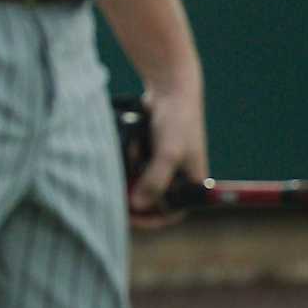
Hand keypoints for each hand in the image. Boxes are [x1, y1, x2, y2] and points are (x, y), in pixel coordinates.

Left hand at [130, 81, 207, 229]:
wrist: (171, 88)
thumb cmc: (177, 122)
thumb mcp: (167, 154)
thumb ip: (154, 181)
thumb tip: (137, 206)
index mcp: (193, 183)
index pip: (172, 213)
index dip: (150, 218)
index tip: (129, 215)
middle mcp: (179, 177)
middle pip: (150, 199)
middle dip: (132, 192)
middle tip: (115, 190)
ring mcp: (163, 164)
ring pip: (138, 181)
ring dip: (130, 172)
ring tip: (133, 152)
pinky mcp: (150, 152)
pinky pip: (133, 163)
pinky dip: (129, 156)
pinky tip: (132, 142)